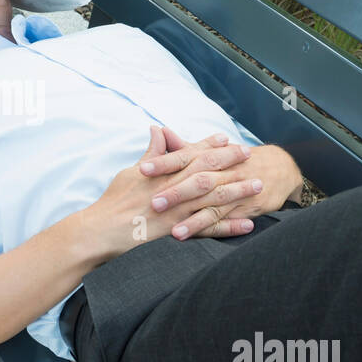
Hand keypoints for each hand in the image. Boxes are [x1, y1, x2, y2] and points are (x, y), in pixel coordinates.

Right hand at [80, 127, 261, 260]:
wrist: (103, 231)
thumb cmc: (114, 202)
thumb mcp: (131, 172)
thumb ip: (150, 153)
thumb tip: (158, 130)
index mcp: (162, 173)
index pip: (191, 154)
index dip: (210, 145)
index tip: (227, 138)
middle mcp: (174, 188)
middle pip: (209, 171)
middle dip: (231, 162)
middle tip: (250, 154)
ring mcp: (178, 210)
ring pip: (214, 197)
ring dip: (238, 191)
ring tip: (259, 185)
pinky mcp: (179, 231)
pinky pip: (210, 229)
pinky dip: (230, 227)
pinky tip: (248, 224)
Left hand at [139, 129, 302, 239]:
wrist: (279, 168)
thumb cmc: (236, 160)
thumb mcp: (211, 151)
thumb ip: (182, 146)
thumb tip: (158, 131)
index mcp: (209, 157)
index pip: (184, 157)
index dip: (164, 163)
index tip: (142, 169)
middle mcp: (221, 172)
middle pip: (196, 180)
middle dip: (175, 191)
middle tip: (152, 202)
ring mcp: (233, 190)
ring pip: (209, 203)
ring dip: (190, 216)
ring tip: (170, 228)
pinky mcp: (242, 208)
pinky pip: (222, 220)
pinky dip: (206, 227)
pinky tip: (188, 236)